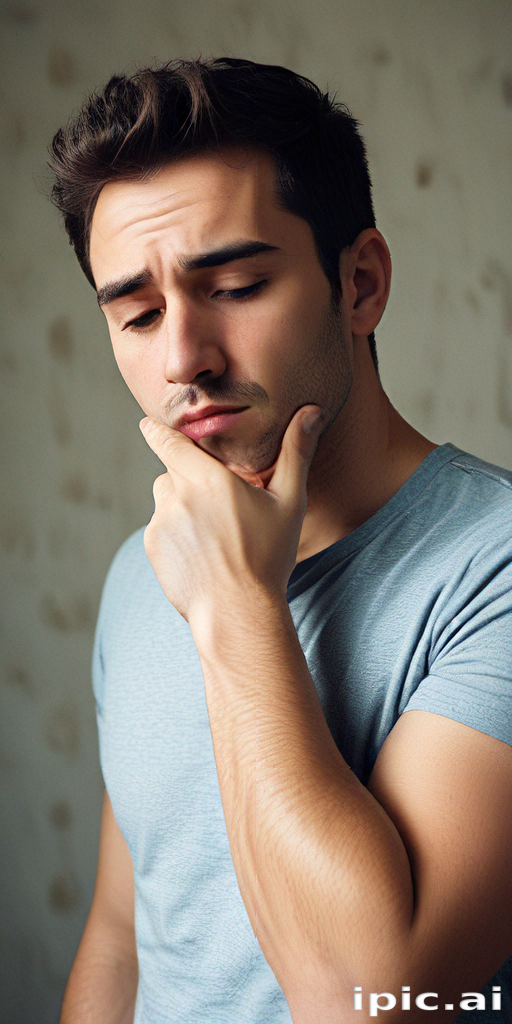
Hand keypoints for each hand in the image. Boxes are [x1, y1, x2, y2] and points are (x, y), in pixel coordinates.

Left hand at [139, 406, 322, 624]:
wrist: (237, 613)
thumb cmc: (267, 558)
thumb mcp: (289, 502)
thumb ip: (296, 452)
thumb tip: (312, 411)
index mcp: (208, 478)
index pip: (167, 440)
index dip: (157, 429)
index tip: (150, 424)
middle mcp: (177, 496)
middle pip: (171, 471)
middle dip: (188, 478)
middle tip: (218, 503)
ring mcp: (160, 523)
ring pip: (165, 499)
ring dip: (180, 505)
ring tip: (213, 532)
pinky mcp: (152, 547)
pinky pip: (159, 527)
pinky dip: (175, 533)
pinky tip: (202, 552)